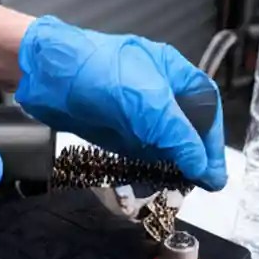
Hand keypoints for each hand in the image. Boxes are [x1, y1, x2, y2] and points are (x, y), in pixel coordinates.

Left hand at [14, 16, 226, 190]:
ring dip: (171, 169)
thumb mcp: (147, 102)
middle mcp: (158, 95)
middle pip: (187, 131)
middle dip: (193, 159)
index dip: (213, 142)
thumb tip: (201, 166)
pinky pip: (140, 155)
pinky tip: (151, 183)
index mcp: (174, 74)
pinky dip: (147, 171)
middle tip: (197, 185)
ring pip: (164, 147)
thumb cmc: (93, 69)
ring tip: (176, 190)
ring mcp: (136, 114)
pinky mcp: (116, 131)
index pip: (206, 110)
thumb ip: (177, 135)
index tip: (214, 172)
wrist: (43, 73)